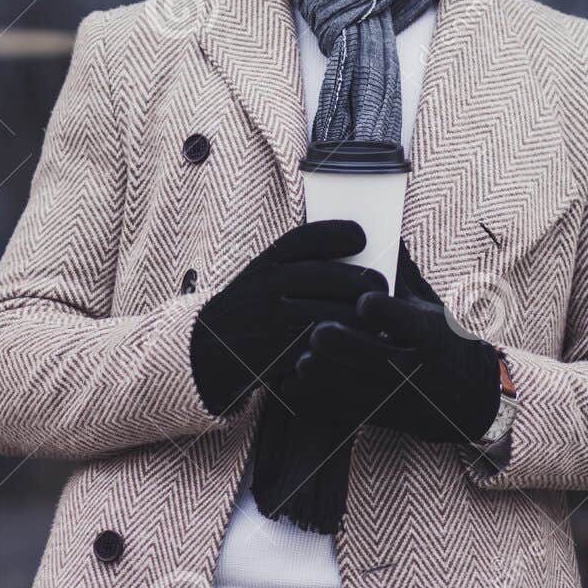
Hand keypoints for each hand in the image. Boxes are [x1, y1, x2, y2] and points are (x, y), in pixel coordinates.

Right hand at [188, 219, 387, 417]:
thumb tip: (352, 246)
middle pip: (332, 275)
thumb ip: (296, 264)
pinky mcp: (276, 352)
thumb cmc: (248, 312)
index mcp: (266, 261)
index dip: (340, 232)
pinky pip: (320, 343)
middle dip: (365, 281)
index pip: (308, 236)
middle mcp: (267, 283)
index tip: (362, 237)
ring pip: (332, 312)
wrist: (204, 355)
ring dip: (362, 318)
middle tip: (383, 287)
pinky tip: (358, 344)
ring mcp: (270, 318)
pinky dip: (344, 343)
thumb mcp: (262, 277)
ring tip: (377, 320)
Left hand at [277, 239, 501, 444]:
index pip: (403, 319)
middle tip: (318, 328)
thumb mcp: (430, 305)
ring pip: (343, 384)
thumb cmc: (442, 341)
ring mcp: (390, 396)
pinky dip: (311, 392)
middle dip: (338, 340)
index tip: (365, 300)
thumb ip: (400, 270)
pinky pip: (333, 409)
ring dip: (320, 368)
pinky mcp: (373, 415)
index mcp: (429, 333)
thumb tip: (382, 222)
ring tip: (303, 353)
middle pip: (365, 354)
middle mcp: (412, 367)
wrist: (465, 399)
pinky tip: (299, 374)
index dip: (381, 309)